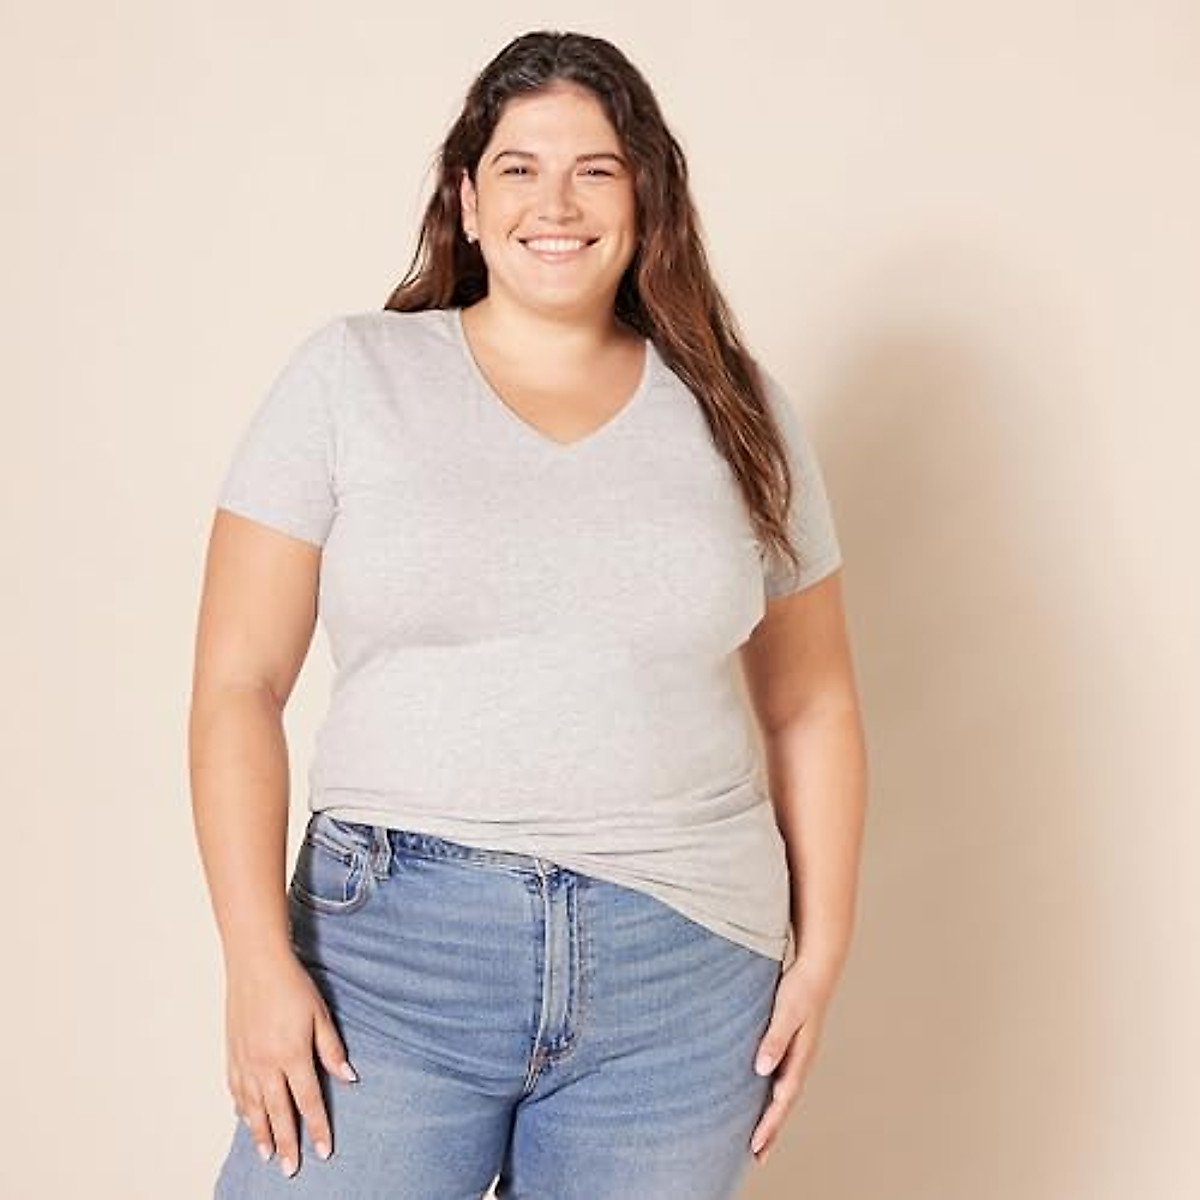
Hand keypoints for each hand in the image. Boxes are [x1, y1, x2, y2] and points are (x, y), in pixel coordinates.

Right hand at [224, 948, 358, 1178]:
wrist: (255, 964)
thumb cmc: (292, 985)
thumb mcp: (321, 1015)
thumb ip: (332, 1049)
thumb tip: (348, 1077)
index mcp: (292, 1055)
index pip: (308, 1101)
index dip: (318, 1128)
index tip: (324, 1152)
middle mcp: (266, 1064)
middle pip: (278, 1113)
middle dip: (287, 1143)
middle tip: (291, 1169)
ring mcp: (246, 1061)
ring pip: (253, 1108)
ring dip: (260, 1133)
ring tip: (267, 1155)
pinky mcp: (232, 1053)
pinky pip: (236, 1090)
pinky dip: (242, 1109)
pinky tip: (246, 1119)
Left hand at [749, 957, 837, 1164]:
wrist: (816, 970)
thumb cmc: (800, 989)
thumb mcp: (786, 1012)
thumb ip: (775, 1040)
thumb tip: (762, 1070)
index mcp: (800, 1057)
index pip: (783, 1099)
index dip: (770, 1123)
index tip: (755, 1145)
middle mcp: (801, 1061)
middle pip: (785, 1104)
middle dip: (772, 1130)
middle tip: (757, 1157)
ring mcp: (798, 1055)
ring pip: (784, 1094)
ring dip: (772, 1116)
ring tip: (759, 1139)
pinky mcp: (791, 1047)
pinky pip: (782, 1079)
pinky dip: (772, 1096)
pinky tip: (762, 1099)